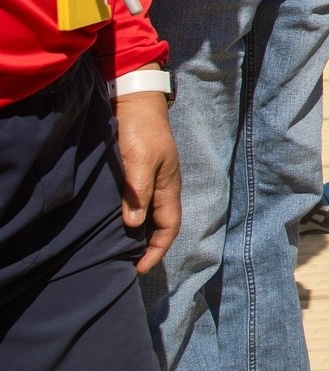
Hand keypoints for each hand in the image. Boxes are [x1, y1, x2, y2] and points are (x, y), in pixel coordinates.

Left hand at [114, 91, 179, 274]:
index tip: (139, 269)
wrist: (135, 100)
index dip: (156, 250)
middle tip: (128, 265)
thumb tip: (134, 224)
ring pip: (150, 215)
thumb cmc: (140, 130)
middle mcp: (163, 187)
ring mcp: (152, 180)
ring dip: (140, 235)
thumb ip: (138, 191)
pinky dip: (131, 219)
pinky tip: (117, 223)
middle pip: (161, 225)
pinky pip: (139, 204)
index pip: (169, 227)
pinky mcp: (138, 173)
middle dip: (150, 248)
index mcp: (168, 186)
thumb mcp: (139, 159)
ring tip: (121, 251)